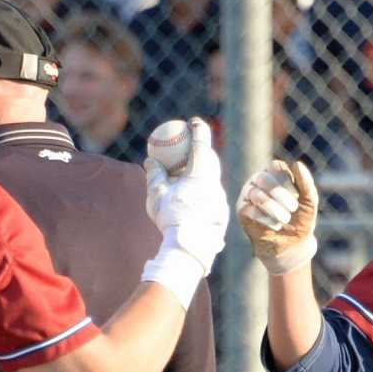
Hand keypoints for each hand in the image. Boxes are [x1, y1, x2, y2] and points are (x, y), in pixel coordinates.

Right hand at [143, 118, 229, 267]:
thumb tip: (150, 160)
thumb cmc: (171, 219)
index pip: (202, 145)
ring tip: (190, 178)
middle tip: (192, 150)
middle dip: (203, 152)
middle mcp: (215, 185)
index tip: (195, 122)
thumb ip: (154, 175)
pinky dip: (204, 195)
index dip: (199, 130)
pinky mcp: (222, 215)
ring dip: (203, 176)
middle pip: (211, 162)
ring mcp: (221, 201)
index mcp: (201, 176)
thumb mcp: (157, 195)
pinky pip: (213, 199)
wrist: (188, 249)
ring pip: (213, 182)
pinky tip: (194, 203)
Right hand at [235, 159, 319, 275]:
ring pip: (256, 194)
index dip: (287, 181)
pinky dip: (265, 218)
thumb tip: (297, 163)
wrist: (291, 245)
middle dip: (280, 194)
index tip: (297, 196)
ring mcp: (248, 195)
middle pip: (263, 178)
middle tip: (293, 209)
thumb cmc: (301, 220)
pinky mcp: (241, 210)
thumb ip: (306, 183)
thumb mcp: (309, 202)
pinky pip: (249, 210)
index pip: (275, 166)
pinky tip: (276, 225)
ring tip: (285, 219)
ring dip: (274, 208)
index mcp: (274, 173)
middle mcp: (258, 180)